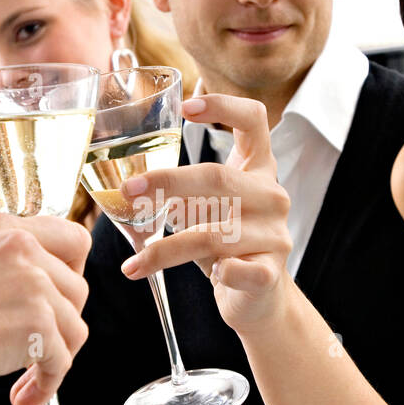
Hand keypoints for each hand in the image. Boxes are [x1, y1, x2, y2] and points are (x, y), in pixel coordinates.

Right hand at [0, 213, 91, 404]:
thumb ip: (3, 264)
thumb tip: (44, 285)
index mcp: (2, 226)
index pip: (73, 238)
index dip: (72, 274)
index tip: (56, 302)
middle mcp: (20, 246)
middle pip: (78, 289)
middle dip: (61, 323)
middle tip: (34, 347)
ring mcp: (32, 282)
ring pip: (75, 327)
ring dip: (54, 359)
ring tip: (23, 382)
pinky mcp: (38, 322)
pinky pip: (61, 361)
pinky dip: (46, 386)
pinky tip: (21, 400)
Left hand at [117, 94, 293, 329]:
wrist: (260, 298)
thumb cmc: (226, 245)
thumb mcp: (209, 209)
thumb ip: (183, 191)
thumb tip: (128, 187)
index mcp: (259, 171)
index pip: (254, 121)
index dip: (223, 106)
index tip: (185, 107)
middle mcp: (272, 196)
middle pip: (218, 177)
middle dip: (168, 182)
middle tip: (128, 190)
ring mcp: (275, 234)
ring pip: (212, 233)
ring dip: (165, 250)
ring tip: (135, 264)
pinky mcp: (270, 272)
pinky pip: (237, 270)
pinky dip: (217, 274)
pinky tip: (207, 278)